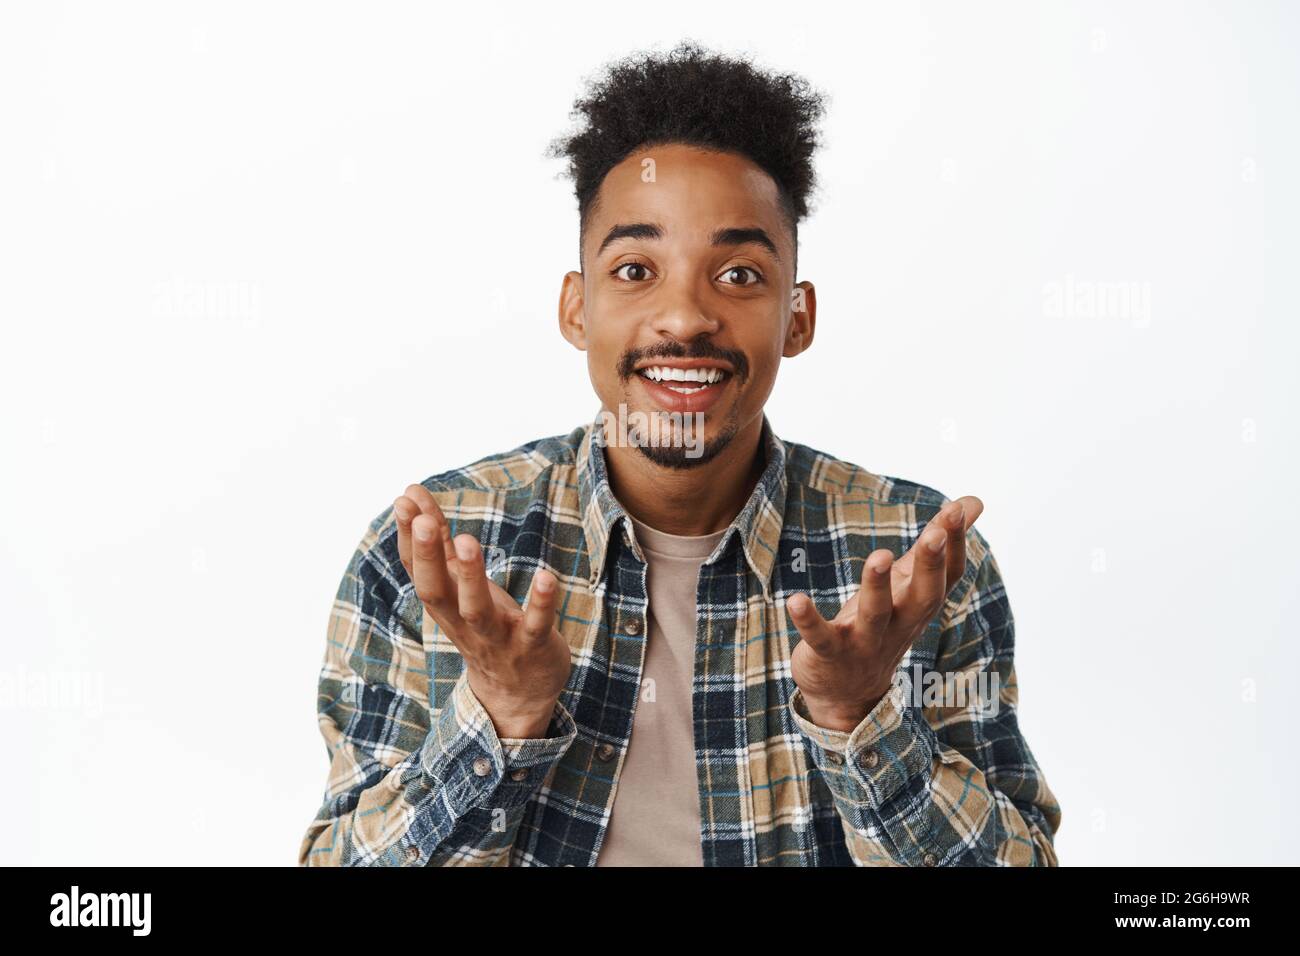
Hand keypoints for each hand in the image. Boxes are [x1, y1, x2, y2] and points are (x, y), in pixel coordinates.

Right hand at [393, 484, 571, 738]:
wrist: (517, 696)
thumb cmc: (486, 627)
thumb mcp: (459, 587)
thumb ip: (440, 544)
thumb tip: (411, 496)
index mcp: (445, 605)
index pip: (418, 572)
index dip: (409, 538)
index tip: (404, 500)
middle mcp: (463, 623)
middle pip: (436, 592)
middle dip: (428, 557)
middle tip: (425, 521)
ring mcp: (497, 637)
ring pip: (476, 610)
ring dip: (471, 578)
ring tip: (468, 541)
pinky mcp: (532, 646)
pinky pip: (535, 626)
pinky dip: (540, 603)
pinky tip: (546, 576)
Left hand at [787, 496, 983, 731]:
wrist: (848, 694)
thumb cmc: (883, 625)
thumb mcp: (910, 583)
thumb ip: (936, 545)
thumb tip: (975, 502)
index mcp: (918, 605)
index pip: (947, 576)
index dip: (955, 545)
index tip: (958, 509)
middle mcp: (899, 624)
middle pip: (923, 596)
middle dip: (930, 565)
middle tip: (935, 534)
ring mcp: (865, 642)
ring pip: (875, 614)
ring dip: (877, 586)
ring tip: (879, 555)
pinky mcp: (830, 654)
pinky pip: (821, 637)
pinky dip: (809, 620)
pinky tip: (795, 600)